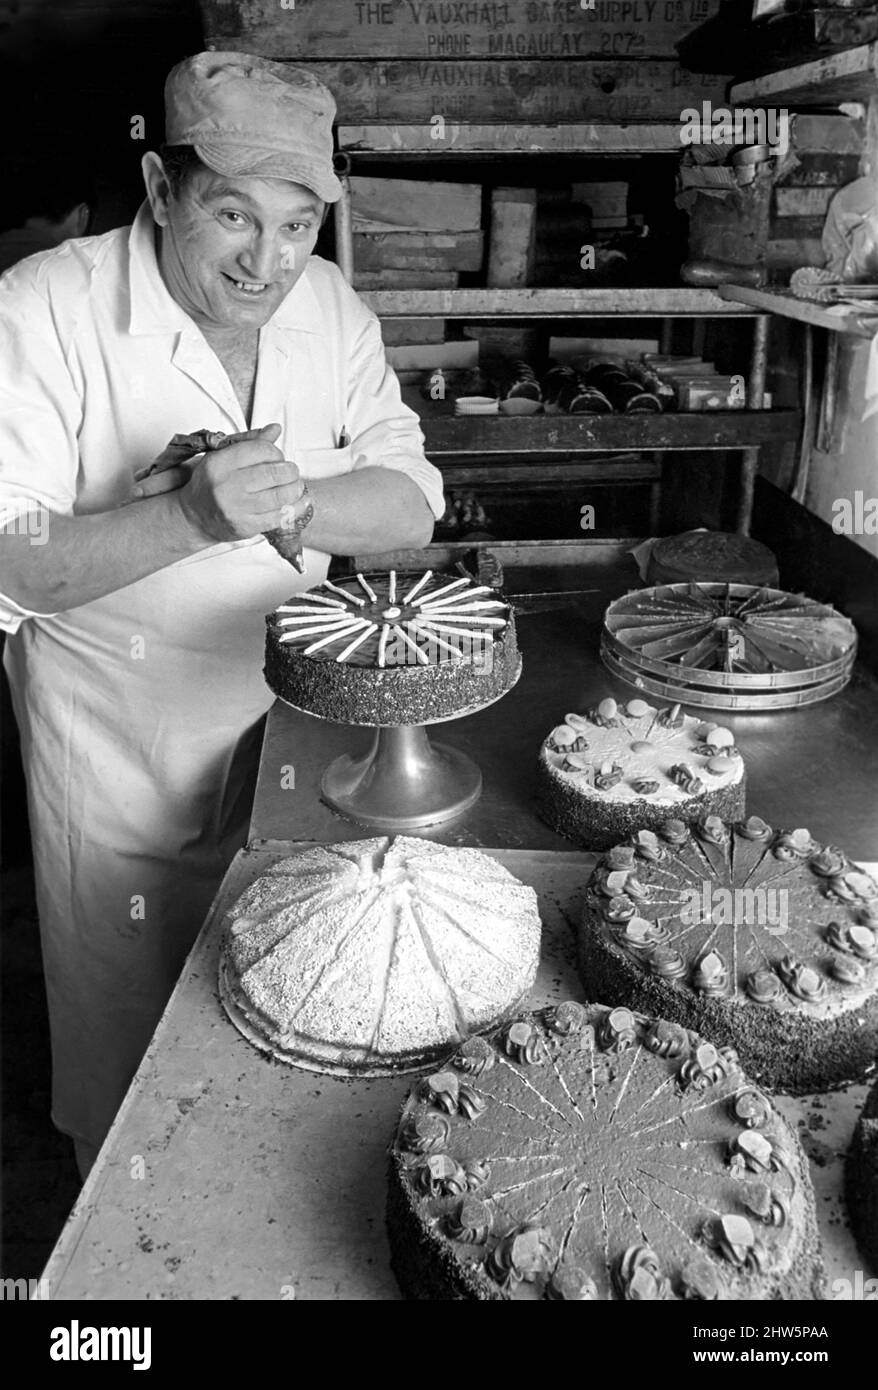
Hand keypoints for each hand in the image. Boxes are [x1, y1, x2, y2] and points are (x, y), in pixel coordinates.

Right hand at [174, 425, 302, 543]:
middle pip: (273, 473)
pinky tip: (300, 501)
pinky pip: (278, 517)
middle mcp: (226, 486)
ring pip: (280, 496)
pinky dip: (295, 508)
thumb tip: (275, 429)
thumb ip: (249, 441)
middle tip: (291, 472)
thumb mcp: (222, 456)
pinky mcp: (245, 527)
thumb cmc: (210, 484)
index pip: (261, 450)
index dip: (276, 452)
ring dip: (295, 489)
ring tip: (296, 485)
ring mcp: (236, 509)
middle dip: (290, 471)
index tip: (278, 457)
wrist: (194, 516)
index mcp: (219, 463)